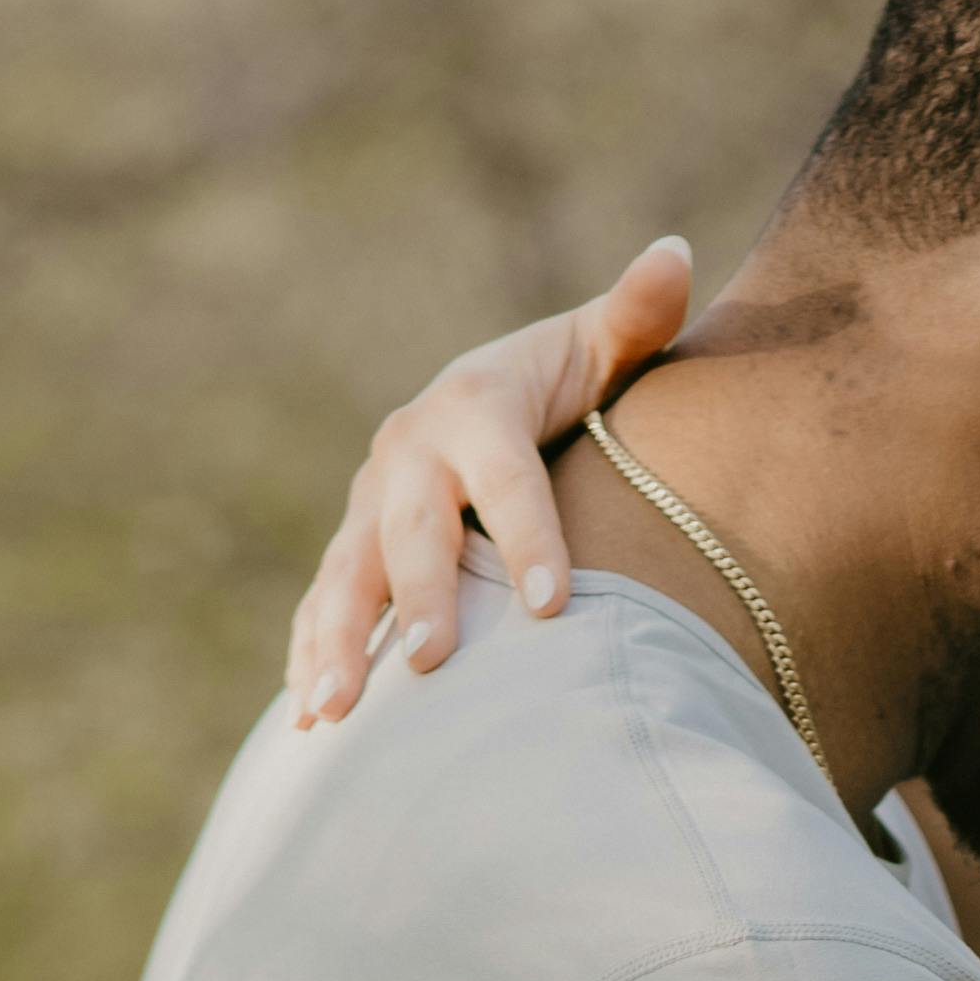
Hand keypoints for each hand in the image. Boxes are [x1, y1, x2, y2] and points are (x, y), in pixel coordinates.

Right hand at [286, 233, 696, 727]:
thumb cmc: (565, 386)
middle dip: (417, 596)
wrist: (487, 403)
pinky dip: (311, 660)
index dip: (527, 533)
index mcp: (475, 404)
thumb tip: (674, 253)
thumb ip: (635, 314)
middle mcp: (410, 451)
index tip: (555, 605)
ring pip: (348, 574)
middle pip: (412, 529)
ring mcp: (371, 503)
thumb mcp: (601, 348)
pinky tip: (305, 727)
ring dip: (337, 642)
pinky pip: (326, 605)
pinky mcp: (353, 547)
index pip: (504, 472)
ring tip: (333, 714)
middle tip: (430, 664)